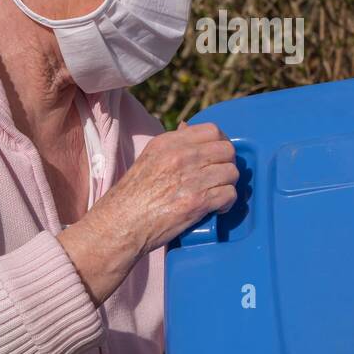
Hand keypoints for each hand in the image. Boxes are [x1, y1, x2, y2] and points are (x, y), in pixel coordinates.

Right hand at [59, 121, 237, 303]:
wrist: (120, 224)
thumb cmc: (132, 196)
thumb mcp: (148, 158)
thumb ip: (172, 144)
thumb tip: (189, 128)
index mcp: (169, 143)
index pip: (212, 129)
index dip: (221, 142)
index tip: (218, 155)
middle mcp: (181, 156)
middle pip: (227, 150)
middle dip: (227, 164)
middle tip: (220, 176)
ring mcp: (191, 178)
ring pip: (232, 172)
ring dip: (228, 184)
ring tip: (217, 193)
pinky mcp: (197, 202)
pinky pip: (229, 194)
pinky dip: (227, 203)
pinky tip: (217, 208)